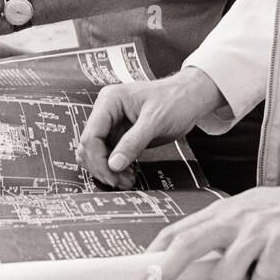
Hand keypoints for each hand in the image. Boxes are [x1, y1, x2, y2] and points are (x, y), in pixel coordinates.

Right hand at [76, 67, 225, 189]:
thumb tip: (114, 164)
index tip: (113, 176)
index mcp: (109, 101)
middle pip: (89, 147)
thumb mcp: (156, 121)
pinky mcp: (120, 135)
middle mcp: (106, 112)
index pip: (91, 135)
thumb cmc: (175, 100)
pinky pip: (109, 156)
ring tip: (127, 179)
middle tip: (121, 181)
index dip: (98, 159)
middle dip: (102, 167)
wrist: (190, 98)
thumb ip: (134, 142)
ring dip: (108, 170)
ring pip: (96, 154)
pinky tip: (129, 173)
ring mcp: (112, 124)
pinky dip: (115, 168)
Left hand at [136, 159, 279, 279]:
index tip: (140, 279)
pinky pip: (263, 279)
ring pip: (226, 273)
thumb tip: (189, 260)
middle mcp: (236, 218)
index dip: (154, 256)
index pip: (178, 231)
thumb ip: (219, 234)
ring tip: (258, 269)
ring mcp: (258, 230)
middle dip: (162, 273)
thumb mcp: (246, 214)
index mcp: (223, 212)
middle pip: (187, 245)